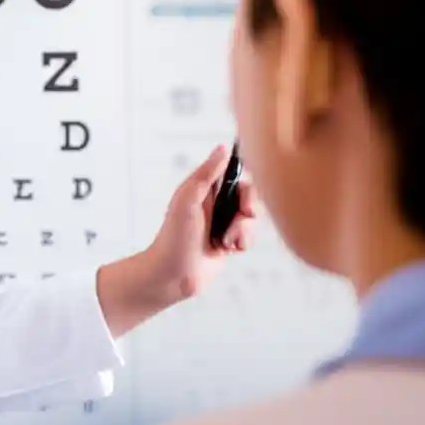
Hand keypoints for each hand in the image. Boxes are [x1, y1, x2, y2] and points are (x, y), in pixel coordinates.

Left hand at [97, 144, 259, 336]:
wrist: (173, 275)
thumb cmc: (174, 237)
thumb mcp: (188, 200)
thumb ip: (206, 174)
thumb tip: (223, 149)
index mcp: (203, 188)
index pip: (234, 172)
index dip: (245, 181)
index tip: (245, 193)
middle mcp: (214, 203)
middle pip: (249, 195)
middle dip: (249, 208)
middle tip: (243, 216)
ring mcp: (222, 222)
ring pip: (251, 218)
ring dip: (243, 229)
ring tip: (224, 240)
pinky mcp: (228, 240)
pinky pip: (248, 236)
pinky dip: (242, 242)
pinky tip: (227, 249)